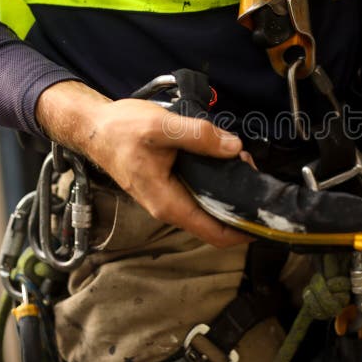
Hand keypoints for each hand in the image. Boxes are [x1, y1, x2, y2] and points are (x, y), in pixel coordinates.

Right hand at [35, 81, 251, 246]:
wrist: (94, 127)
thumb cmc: (121, 130)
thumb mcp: (163, 127)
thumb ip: (200, 137)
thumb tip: (234, 148)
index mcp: (169, 204)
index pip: (216, 234)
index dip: (245, 231)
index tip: (268, 219)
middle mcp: (170, 208)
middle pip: (217, 220)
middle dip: (241, 201)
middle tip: (252, 170)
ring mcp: (169, 198)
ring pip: (209, 204)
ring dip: (229, 188)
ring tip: (242, 160)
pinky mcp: (169, 185)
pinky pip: (200, 191)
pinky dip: (216, 178)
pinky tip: (225, 156)